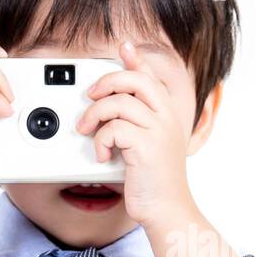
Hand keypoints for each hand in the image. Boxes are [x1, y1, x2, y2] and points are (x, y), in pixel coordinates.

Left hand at [76, 40, 193, 226]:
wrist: (166, 209)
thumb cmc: (154, 182)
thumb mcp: (147, 145)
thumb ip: (134, 122)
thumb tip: (113, 104)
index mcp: (168, 114)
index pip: (151, 76)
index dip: (136, 58)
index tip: (123, 47)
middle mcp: (166, 117)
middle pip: (134, 79)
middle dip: (106, 83)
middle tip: (91, 97)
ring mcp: (158, 130)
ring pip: (118, 102)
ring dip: (94, 115)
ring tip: (87, 131)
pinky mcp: (146, 146)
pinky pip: (113, 128)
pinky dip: (100, 141)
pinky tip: (103, 154)